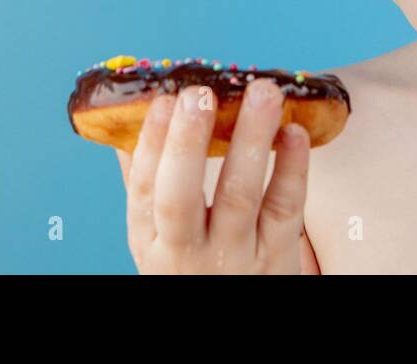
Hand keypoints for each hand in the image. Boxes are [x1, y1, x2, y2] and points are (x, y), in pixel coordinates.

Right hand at [114, 77, 310, 273]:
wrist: (233, 324)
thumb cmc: (194, 269)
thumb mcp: (157, 242)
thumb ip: (144, 187)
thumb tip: (122, 127)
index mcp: (152, 243)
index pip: (145, 190)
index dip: (152, 143)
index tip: (164, 99)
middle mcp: (188, 254)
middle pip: (181, 197)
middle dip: (187, 142)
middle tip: (199, 93)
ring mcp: (235, 257)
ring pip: (240, 195)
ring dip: (251, 138)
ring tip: (262, 92)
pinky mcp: (278, 258)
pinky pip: (286, 210)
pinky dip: (293, 168)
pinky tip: (294, 131)